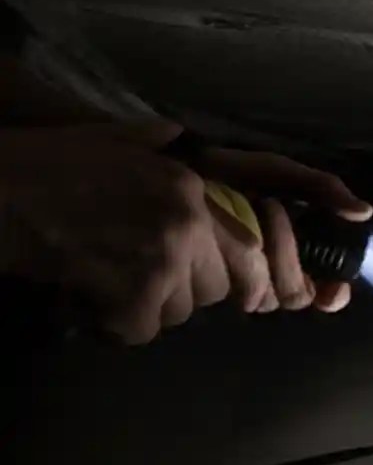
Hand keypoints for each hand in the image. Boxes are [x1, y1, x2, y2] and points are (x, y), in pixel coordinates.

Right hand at [0, 122, 259, 342]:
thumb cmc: (42, 164)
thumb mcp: (106, 138)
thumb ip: (151, 140)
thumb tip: (177, 134)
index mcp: (187, 188)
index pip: (238, 246)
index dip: (212, 264)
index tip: (183, 268)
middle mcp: (187, 224)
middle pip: (211, 286)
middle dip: (179, 289)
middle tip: (137, 279)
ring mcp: (163, 261)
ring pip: (178, 312)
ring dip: (147, 308)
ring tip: (110, 289)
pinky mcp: (133, 295)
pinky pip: (141, 330)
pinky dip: (117, 326)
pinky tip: (93, 305)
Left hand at [192, 146, 372, 313]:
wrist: (172, 167)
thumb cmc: (228, 170)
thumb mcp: (280, 172)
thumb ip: (323, 189)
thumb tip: (364, 212)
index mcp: (294, 249)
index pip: (323, 291)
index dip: (331, 294)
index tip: (332, 289)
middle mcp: (270, 270)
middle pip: (295, 294)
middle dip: (288, 256)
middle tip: (273, 211)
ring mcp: (239, 279)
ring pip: (266, 297)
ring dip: (262, 255)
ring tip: (245, 214)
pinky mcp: (208, 282)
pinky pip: (234, 294)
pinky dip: (236, 269)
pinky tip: (226, 238)